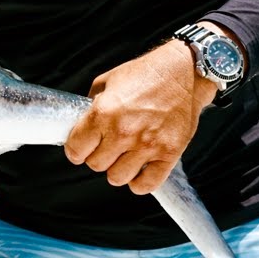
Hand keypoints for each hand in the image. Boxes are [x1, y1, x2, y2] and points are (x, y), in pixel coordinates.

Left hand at [63, 39, 217, 194]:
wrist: (183, 73)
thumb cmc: (144, 74)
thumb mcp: (107, 81)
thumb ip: (91, 105)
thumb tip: (81, 125)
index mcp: (103, 112)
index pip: (76, 149)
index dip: (75, 150)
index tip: (80, 148)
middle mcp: (123, 131)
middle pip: (96, 165)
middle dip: (97, 157)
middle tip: (105, 147)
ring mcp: (147, 145)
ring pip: (118, 178)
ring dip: (117, 170)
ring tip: (122, 157)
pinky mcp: (169, 153)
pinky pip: (147, 184)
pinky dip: (140, 182)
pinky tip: (139, 169)